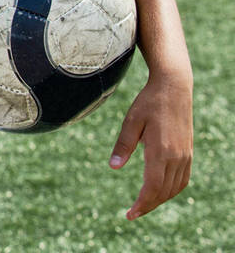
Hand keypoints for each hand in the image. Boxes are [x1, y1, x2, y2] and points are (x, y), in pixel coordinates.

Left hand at [108, 71, 192, 218]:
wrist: (174, 88)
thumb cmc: (148, 103)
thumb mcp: (131, 121)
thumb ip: (123, 145)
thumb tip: (113, 167)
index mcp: (161, 150)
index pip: (153, 187)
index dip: (143, 203)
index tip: (130, 214)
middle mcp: (177, 156)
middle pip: (164, 192)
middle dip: (148, 205)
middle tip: (132, 213)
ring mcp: (185, 155)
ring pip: (175, 188)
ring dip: (160, 199)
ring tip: (143, 204)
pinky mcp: (188, 152)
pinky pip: (183, 179)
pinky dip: (172, 190)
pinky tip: (160, 191)